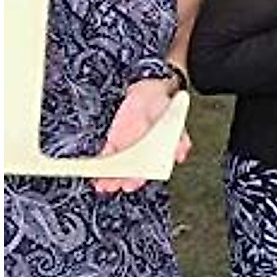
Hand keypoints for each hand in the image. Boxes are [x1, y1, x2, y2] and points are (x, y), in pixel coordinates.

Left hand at [93, 78, 190, 193]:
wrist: (150, 90)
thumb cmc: (165, 106)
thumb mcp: (174, 120)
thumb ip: (179, 138)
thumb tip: (181, 153)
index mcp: (159, 152)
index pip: (148, 169)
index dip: (139, 178)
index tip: (130, 184)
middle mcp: (143, 153)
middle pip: (131, 171)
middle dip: (121, 180)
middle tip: (113, 186)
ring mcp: (129, 147)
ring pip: (118, 166)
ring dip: (109, 177)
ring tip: (102, 185)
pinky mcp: (116, 140)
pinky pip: (107, 154)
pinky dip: (101, 163)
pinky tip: (95, 172)